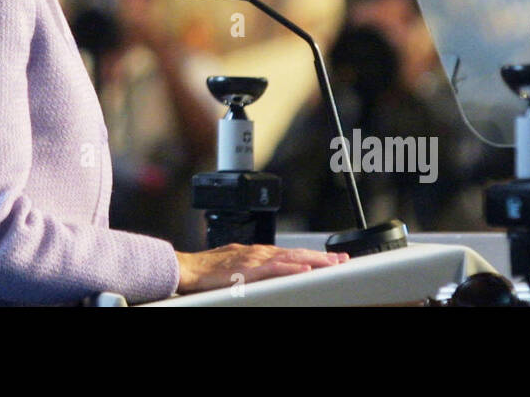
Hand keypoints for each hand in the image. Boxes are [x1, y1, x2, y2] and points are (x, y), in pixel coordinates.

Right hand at [174, 243, 348, 293]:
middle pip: (296, 254)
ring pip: (290, 259)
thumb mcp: (234, 268)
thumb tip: (266, 276)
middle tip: (342, 260)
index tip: (330, 259)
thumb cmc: (205, 270)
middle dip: (320, 257)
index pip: (290, 254)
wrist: (187, 268)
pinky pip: (274, 269)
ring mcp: (254, 259)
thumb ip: (252, 270)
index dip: (311, 256)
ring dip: (313, 261)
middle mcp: (258, 252)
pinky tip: (305, 272)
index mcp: (256, 253)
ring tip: (332, 264)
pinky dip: (291, 269)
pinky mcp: (248, 269)